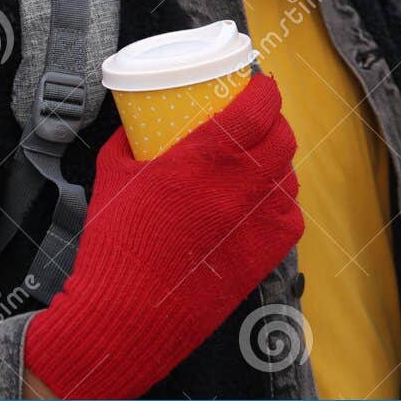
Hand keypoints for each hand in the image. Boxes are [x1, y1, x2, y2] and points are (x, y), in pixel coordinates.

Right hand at [23, 74, 302, 399]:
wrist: (125, 314)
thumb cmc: (115, 246)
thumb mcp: (110, 178)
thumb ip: (126, 143)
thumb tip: (134, 125)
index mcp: (205, 158)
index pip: (259, 108)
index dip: (267, 91)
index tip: (261, 86)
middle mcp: (241, 186)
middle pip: (283, 138)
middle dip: (275, 122)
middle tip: (260, 122)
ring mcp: (258, 221)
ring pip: (289, 176)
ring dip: (278, 164)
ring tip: (259, 163)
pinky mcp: (266, 253)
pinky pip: (289, 216)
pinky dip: (279, 204)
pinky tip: (261, 204)